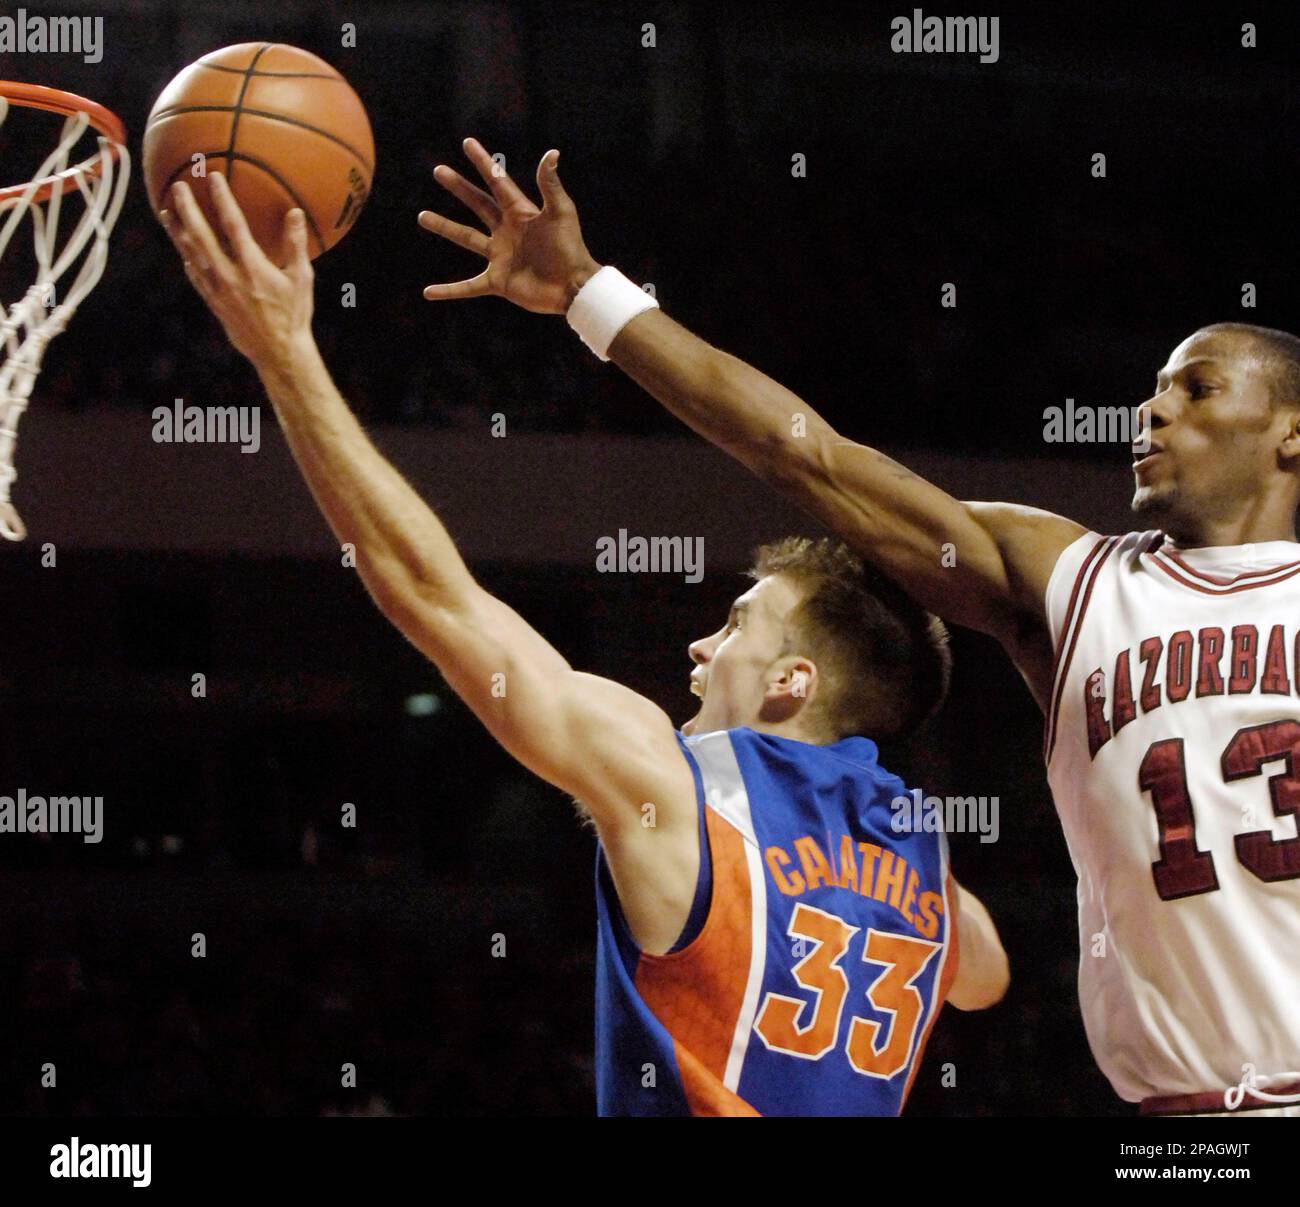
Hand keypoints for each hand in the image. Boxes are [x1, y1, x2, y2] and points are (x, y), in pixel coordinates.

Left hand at [160, 172, 313, 370]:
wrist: (278, 352)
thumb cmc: (294, 314)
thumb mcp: (302, 279)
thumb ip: (296, 245)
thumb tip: (295, 213)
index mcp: (252, 267)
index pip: (232, 225)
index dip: (221, 199)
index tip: (212, 177)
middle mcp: (229, 275)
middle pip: (201, 236)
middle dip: (187, 209)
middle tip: (177, 187)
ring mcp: (217, 289)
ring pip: (191, 254)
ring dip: (177, 232)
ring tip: (166, 212)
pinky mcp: (213, 302)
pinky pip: (195, 276)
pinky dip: (187, 259)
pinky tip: (182, 249)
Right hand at [419, 138, 600, 314]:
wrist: (573, 286)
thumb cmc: (571, 248)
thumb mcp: (561, 212)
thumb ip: (550, 184)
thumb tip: (551, 153)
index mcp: (520, 212)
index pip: (497, 182)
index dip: (483, 162)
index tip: (467, 143)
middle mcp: (506, 232)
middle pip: (477, 204)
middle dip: (459, 187)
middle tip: (439, 171)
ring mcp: (500, 257)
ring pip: (466, 238)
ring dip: (444, 227)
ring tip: (422, 216)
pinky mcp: (498, 282)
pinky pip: (469, 287)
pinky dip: (449, 291)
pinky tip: (429, 292)